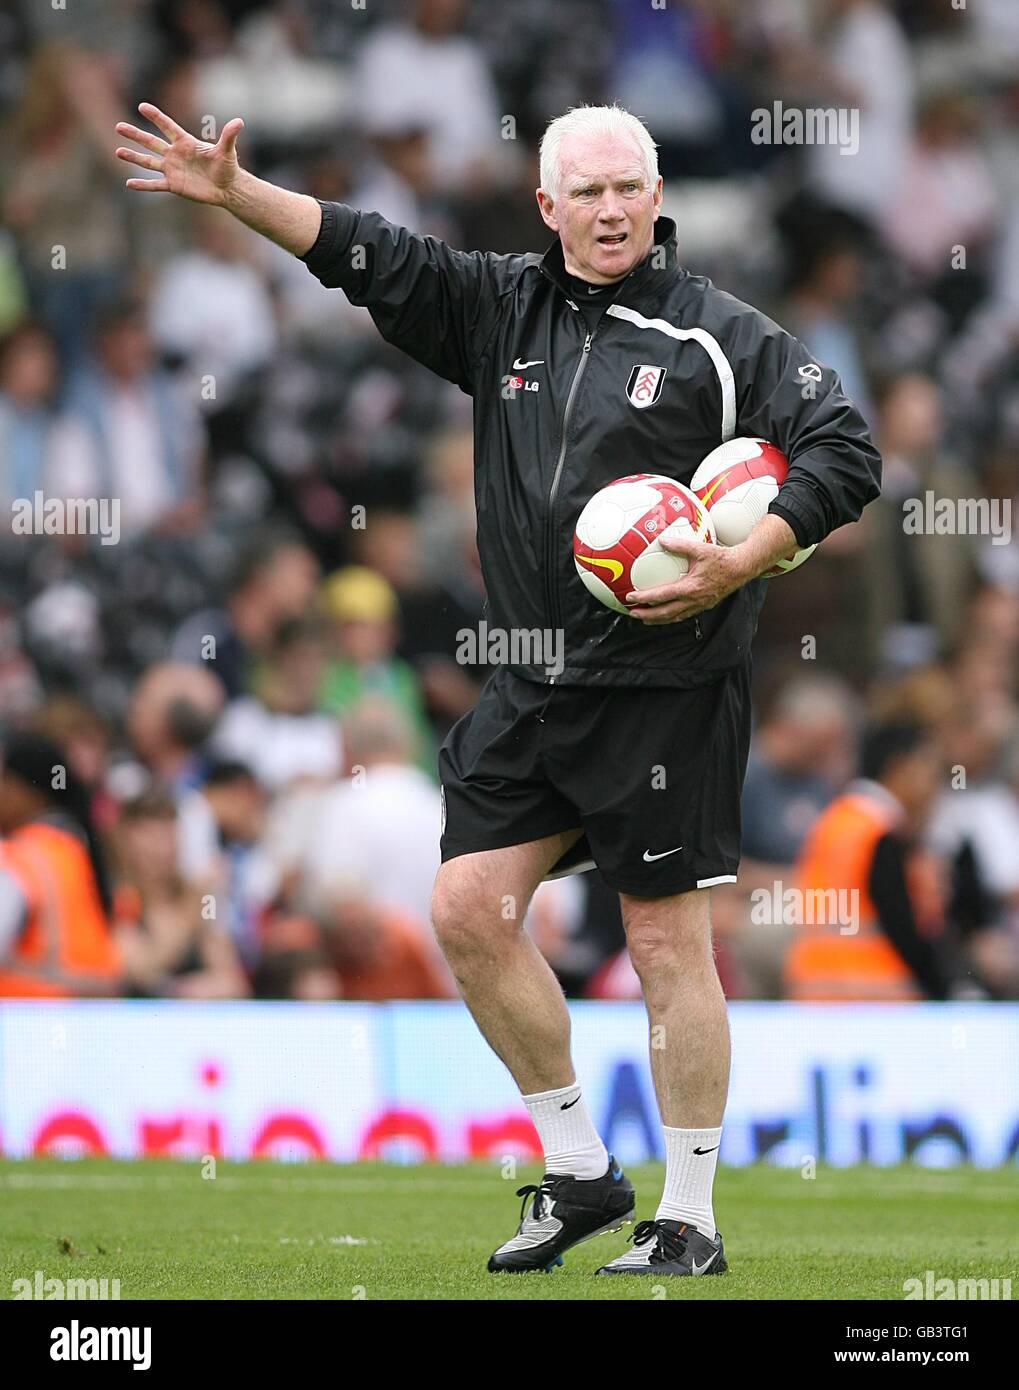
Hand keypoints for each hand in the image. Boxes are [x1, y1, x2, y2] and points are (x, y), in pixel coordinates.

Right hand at [115, 103, 244, 206]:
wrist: (227, 188)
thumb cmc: (227, 167)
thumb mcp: (227, 151)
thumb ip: (229, 136)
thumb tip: (239, 121)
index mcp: (185, 142)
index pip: (167, 126)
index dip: (156, 117)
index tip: (142, 106)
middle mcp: (175, 154)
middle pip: (151, 142)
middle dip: (136, 135)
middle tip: (118, 126)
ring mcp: (172, 169)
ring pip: (149, 162)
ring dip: (134, 157)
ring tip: (118, 152)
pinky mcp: (174, 185)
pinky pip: (155, 185)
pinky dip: (143, 185)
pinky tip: (129, 184)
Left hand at [625, 531, 748, 624]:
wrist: (741, 568)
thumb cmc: (722, 558)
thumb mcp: (700, 549)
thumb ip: (680, 545)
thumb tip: (662, 540)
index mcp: (690, 587)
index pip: (662, 596)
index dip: (644, 598)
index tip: (631, 597)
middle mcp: (694, 600)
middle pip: (665, 613)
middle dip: (647, 616)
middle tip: (633, 613)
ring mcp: (700, 605)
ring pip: (674, 617)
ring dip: (658, 619)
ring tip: (645, 619)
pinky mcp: (704, 606)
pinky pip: (684, 615)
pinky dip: (672, 617)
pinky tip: (665, 614)